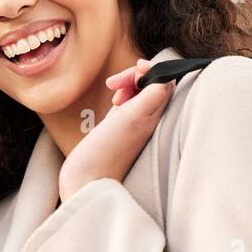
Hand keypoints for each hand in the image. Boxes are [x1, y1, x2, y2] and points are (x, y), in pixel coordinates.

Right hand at [57, 58, 173, 201]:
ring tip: (113, 94)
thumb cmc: (107, 153)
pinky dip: (121, 98)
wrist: (85, 182)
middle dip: (133, 76)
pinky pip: (128, 106)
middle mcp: (150, 120)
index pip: (165, 80)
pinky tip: (112, 105)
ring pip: (140, 93)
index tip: (134, 70)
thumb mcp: (133, 118)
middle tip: (112, 84)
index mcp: (157, 116)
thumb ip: (154, 94)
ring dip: (127, 85)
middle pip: (152, 84)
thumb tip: (165, 75)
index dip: (150, 70)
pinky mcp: (121, 132)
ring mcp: (135, 126)